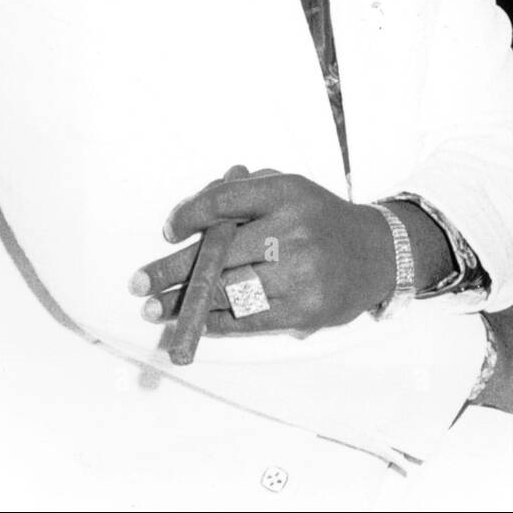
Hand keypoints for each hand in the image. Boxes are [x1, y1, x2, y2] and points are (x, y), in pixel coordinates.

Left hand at [130, 170, 394, 334]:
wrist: (374, 254)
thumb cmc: (318, 219)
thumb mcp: (288, 189)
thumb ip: (242, 194)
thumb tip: (189, 216)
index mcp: (287, 192)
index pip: (225, 200)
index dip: (190, 214)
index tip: (168, 230)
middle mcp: (294, 230)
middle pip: (219, 253)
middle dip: (172, 271)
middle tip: (138, 283)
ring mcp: (301, 273)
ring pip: (228, 291)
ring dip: (185, 303)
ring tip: (155, 309)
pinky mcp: (304, 309)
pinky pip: (248, 319)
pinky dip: (215, 322)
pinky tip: (193, 322)